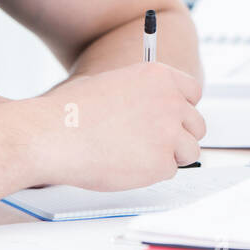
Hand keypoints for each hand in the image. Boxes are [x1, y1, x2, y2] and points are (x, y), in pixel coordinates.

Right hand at [26, 62, 204, 190]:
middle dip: (180, 136)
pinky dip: (151, 173)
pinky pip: (169, 171)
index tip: (173, 119)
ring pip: (189, 150)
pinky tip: (126, 166)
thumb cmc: (72, 111)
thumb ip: (141, 93)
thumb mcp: (112, 83)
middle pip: (197, 124)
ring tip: (137, 156)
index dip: (182, 108)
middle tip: (155, 144)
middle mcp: (171, 101)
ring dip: (169, 156)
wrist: (53, 135)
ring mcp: (169, 132)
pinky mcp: (161, 162)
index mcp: (159, 76)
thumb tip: (153, 107)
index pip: (193, 92)